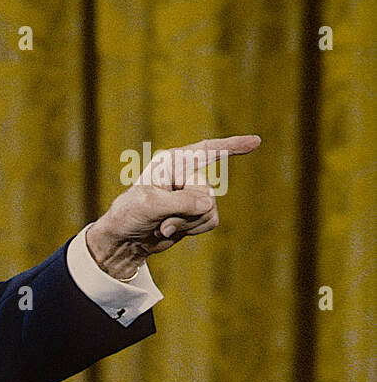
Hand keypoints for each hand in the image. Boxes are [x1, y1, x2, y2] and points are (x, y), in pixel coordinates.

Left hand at [86, 134, 260, 279]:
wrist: (124, 239)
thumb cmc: (129, 215)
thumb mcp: (149, 206)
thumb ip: (181, 202)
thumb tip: (210, 205)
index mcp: (171, 162)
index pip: (206, 151)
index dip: (231, 146)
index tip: (256, 141)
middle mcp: (184, 174)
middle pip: (206, 193)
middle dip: (185, 213)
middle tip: (160, 219)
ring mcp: (192, 194)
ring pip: (210, 209)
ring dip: (186, 223)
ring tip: (162, 225)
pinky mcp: (196, 212)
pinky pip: (210, 221)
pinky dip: (191, 230)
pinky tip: (170, 230)